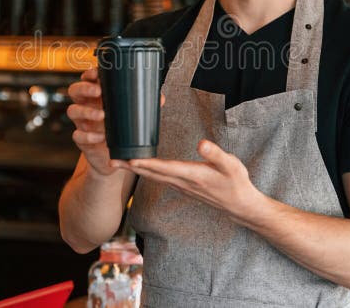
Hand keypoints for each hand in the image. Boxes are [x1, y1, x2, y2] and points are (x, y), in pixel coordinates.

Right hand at [67, 67, 165, 176]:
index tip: (96, 73)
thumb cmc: (122, 130)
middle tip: (98, 91)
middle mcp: (86, 106)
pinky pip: (78, 135)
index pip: (87, 79)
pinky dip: (88, 135)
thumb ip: (144, 105)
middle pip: (75, 91)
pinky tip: (100, 136)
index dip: (89, 74)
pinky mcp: (82, 140)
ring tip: (101, 115)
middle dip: (84, 88)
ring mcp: (82, 122)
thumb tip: (160, 98)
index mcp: (97, 96)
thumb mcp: (132, 116)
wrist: (115, 158)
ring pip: (72, 111)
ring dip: (86, 111)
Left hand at [114, 140, 262, 223]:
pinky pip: (160, 178)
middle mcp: (183, 182)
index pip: (165, 168)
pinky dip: (147, 171)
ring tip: (118, 162)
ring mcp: (181, 186)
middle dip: (131, 167)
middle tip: (110, 160)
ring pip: (154, 176)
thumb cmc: (236, 182)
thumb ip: (215, 154)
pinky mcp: (182, 186)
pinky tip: (140, 167)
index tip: (129, 160)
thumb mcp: (231, 165)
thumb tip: (201, 144)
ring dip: (135, 169)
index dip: (146, 164)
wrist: (240, 205)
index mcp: (193, 175)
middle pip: (152, 173)